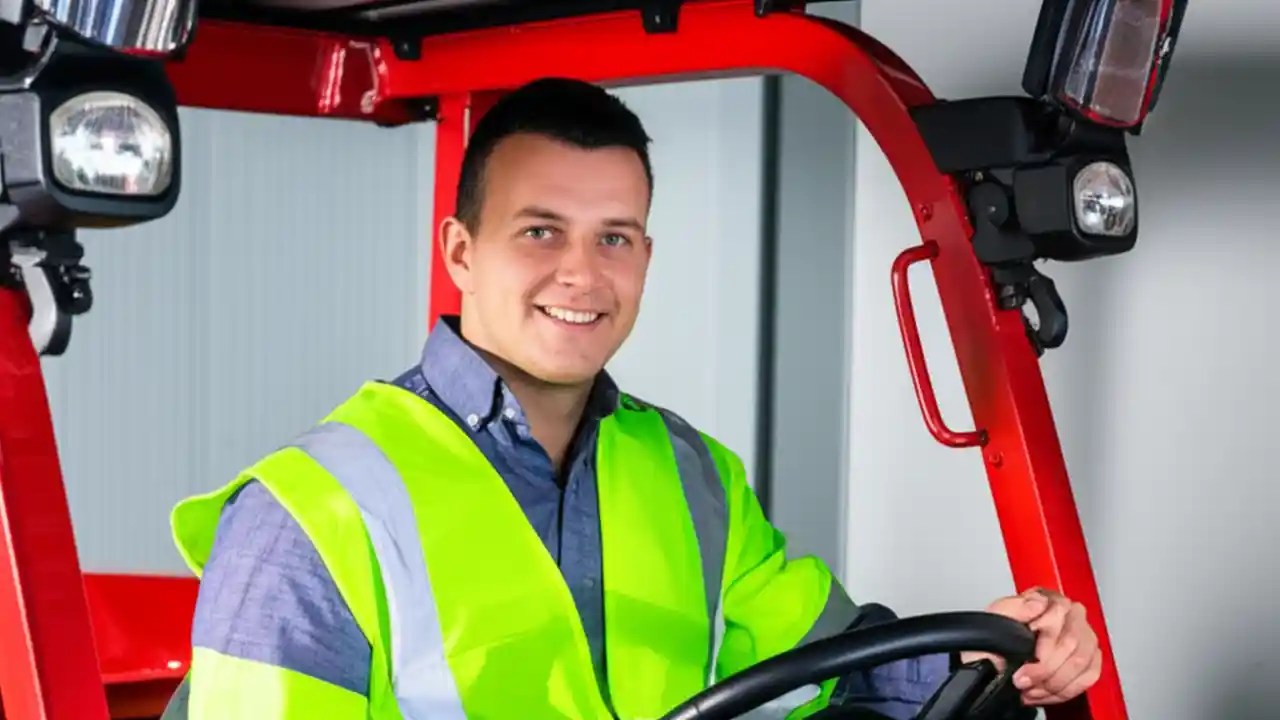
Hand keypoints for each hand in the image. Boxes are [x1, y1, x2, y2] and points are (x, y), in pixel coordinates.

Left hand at [961, 587, 1102, 705]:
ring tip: (1031, 688)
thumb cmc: (993, 639)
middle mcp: (1070, 614)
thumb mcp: (995, 619)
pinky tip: (1045, 692)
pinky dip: (1066, 690)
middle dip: (1046, 671)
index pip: (1059, 621)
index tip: (1024, 665)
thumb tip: (1037, 603)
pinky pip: (1089, 677)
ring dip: (1054, 683)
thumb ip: (1015, 606)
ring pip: (1082, 663)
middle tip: (1024, 681)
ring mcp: (1083, 636)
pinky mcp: (1089, 659)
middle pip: (1073, 645)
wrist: (989, 659)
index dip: (1042, 648)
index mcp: (1047, 598)